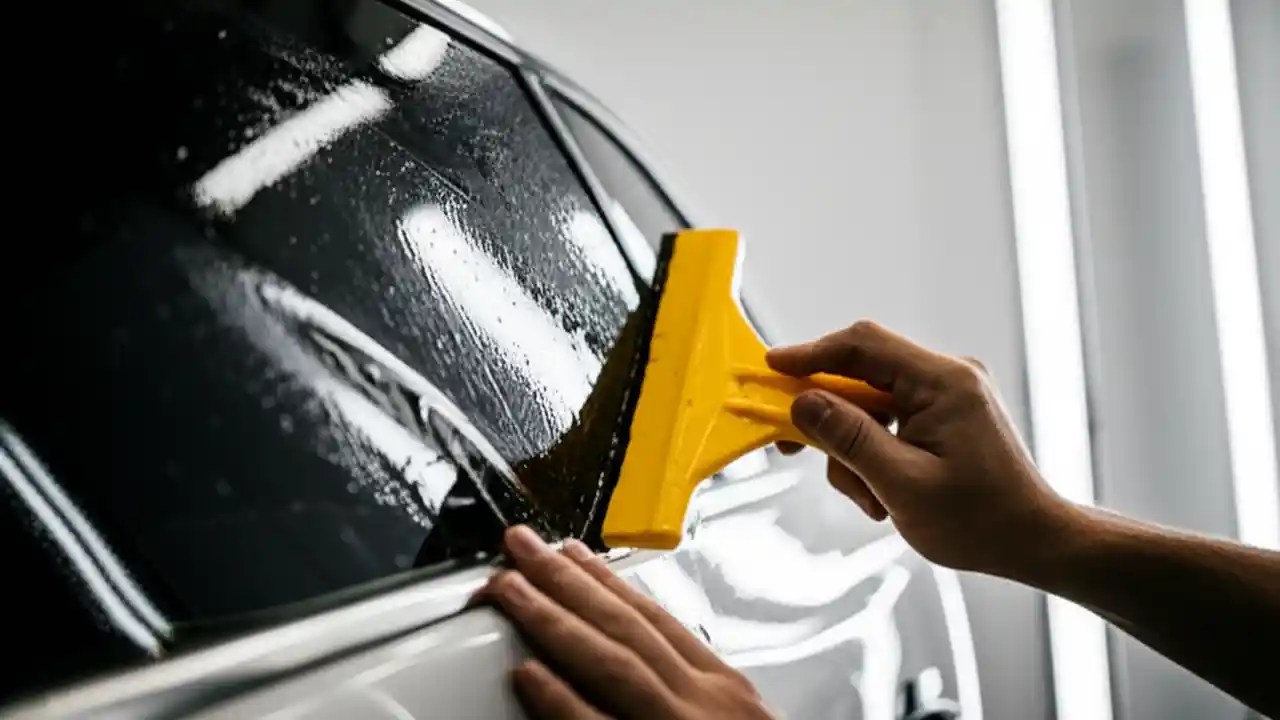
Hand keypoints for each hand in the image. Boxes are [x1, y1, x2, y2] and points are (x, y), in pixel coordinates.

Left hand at [476, 525, 773, 719]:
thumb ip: (692, 693)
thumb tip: (642, 660)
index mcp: (725, 694)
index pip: (655, 620)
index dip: (605, 582)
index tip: (569, 552)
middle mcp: (707, 708)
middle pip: (626, 628)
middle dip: (567, 581)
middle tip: (521, 547)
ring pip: (612, 663)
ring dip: (554, 619)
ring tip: (510, 588)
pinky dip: (563, 701)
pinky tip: (526, 674)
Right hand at [767, 321, 1080, 577]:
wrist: (1034, 542)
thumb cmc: (981, 521)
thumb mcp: (903, 484)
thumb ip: (850, 439)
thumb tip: (803, 403)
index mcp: (944, 382)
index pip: (863, 346)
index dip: (811, 354)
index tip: (771, 367)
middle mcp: (948, 377)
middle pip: (862, 374)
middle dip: (829, 416)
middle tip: (794, 446)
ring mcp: (948, 395)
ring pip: (870, 405)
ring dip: (855, 450)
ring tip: (871, 500)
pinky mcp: (945, 416)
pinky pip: (890, 421)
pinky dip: (875, 455)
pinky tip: (884, 495)